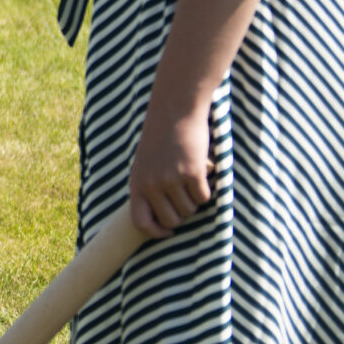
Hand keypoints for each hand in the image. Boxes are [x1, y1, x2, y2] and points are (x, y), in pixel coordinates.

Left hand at [127, 101, 213, 236]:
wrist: (175, 111)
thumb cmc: (162, 137)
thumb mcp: (145, 163)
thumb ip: (149, 186)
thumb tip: (162, 216)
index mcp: (137, 183)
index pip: (141, 221)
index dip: (156, 232)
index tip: (168, 232)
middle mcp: (152, 184)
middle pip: (172, 220)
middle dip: (182, 213)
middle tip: (186, 197)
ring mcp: (171, 180)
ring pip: (190, 209)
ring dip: (194, 199)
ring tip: (191, 178)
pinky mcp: (191, 173)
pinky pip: (204, 197)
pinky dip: (207, 189)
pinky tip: (202, 172)